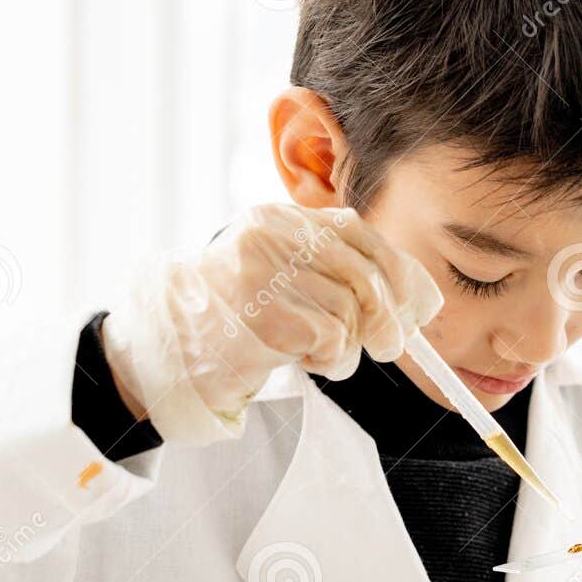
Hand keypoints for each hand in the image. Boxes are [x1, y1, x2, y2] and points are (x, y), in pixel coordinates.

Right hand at [103, 204, 442, 442]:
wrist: (166, 355)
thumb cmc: (230, 324)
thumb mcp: (279, 281)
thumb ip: (333, 275)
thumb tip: (414, 298)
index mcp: (277, 219)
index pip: (355, 230)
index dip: (395, 268)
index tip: (416, 303)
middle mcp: (271, 236)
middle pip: (362, 271)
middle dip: (387, 315)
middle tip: (390, 346)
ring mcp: (265, 272)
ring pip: (350, 309)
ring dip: (348, 346)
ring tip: (322, 356)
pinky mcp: (265, 314)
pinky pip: (333, 337)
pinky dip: (333, 359)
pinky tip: (306, 362)